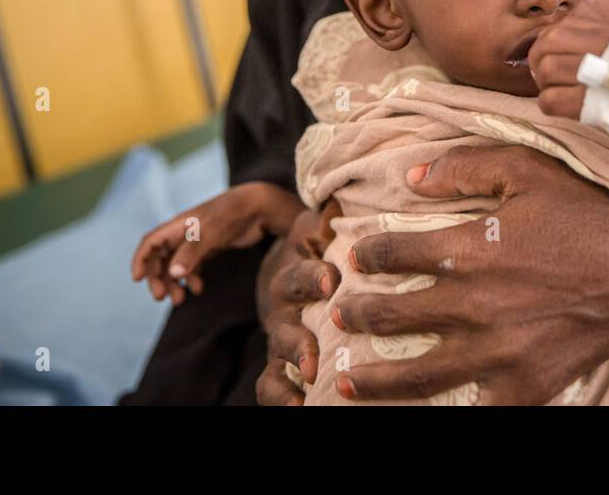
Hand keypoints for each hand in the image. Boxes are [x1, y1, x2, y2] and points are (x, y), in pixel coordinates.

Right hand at [131, 182, 299, 305]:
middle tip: (161, 297)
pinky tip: (198, 289)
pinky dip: (191, 278)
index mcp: (179, 225)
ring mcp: (198, 240)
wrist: (261, 205)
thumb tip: (173, 274)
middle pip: (161, 257)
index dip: (141, 260)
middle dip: (158, 278)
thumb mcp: (211, 232)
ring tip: (179, 300)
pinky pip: (193, 265)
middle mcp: (185, 232)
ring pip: (176, 264)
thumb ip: (192, 252)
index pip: (151, 242)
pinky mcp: (211, 247)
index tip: (137, 280)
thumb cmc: (233, 213)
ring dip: (174, 282)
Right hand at [254, 199, 342, 405]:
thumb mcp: (315, 230)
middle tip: (312, 355)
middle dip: (298, 339)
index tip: (330, 280)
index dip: (313, 275)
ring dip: (292, 368)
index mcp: (294, 273)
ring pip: (277, 353)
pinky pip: (270, 383)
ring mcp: (279, 335)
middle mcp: (283, 306)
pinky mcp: (281, 362)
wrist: (287, 278)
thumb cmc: (315, 252)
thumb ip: (324, 221)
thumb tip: (337, 200)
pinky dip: (280, 397)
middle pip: (284, 323)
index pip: (301, 273)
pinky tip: (298, 407)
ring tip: (307, 384)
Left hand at [329, 143, 608, 404]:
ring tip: (346, 384)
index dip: (368, 255)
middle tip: (341, 317)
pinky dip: (450, 411)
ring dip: (377, 380)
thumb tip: (412, 178)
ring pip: (419, 374)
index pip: (394, 254)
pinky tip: (428, 414)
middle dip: (360, 316)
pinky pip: (477, 408)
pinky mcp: (526, 384)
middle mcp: (472, 306)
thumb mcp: (527, 168)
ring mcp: (497, 352)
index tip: (358, 257)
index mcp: (466, 251)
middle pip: (395, 317)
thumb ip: (464, 168)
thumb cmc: (589, 211)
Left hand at [526, 15, 608, 119]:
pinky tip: (564, 108)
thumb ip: (594, 44)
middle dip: (538, 63)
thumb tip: (552, 46)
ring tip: (560, 94)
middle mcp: (603, 46)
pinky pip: (550, 99)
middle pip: (546, 44)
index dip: (544, 46)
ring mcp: (598, 73)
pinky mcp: (592, 103)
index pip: (558, 28)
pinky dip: (549, 104)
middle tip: (548, 80)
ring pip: (546, 70)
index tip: (550, 60)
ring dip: (545, 86)